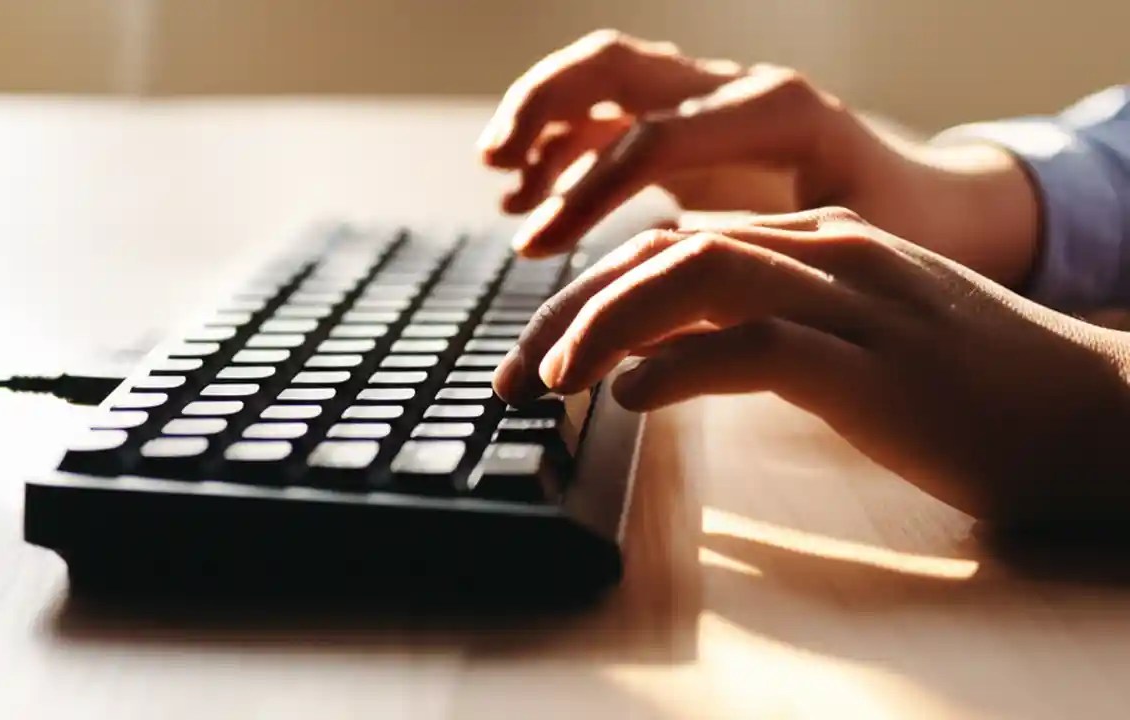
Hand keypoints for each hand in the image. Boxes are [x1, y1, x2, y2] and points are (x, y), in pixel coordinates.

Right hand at [479, 30, 1038, 287]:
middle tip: (497, 164)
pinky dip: (565, 144)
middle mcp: (739, 88)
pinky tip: (532, 197)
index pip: (652, 138)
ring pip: (605, 73)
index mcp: (778, 114)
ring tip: (505, 184)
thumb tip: (664, 313)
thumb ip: (758, 268)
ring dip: (542, 117)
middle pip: (616, 64)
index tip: (540, 251)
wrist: (932, 206)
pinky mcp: (697, 125)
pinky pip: (612, 114)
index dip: (585, 194)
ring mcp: (714, 100)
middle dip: (542, 107)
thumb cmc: (901, 236)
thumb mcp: (847, 254)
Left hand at [493, 208, 1129, 521]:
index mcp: (822, 241)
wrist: (1094, 415)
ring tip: (552, 379)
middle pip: (669, 249)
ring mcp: (855, 301)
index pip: (677, 241)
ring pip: (699, 277)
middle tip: (515, 373)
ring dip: (609, 326)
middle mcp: (831, 253)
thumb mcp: (854, 342)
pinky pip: (755, 346)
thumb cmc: (972, 392)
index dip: (594, 289)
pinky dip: (681, 365)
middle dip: (575, 305)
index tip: (538, 347)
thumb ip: (761, 332)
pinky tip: (634, 399)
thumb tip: (654, 363)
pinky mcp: (874, 364)